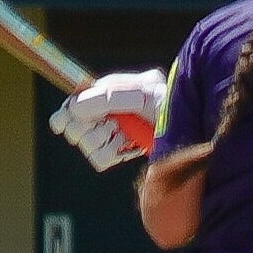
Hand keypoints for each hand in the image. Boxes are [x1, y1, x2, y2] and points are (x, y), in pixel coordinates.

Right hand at [50, 71, 165, 173]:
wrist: (187, 126)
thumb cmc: (166, 102)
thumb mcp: (138, 92)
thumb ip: (105, 97)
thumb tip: (74, 108)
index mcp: (107, 92)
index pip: (73, 105)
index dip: (66, 113)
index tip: (66, 120)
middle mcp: (106, 114)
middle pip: (74, 127)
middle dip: (89, 126)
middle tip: (109, 122)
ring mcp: (112, 135)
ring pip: (86, 144)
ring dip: (102, 138)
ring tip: (120, 131)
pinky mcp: (119, 153)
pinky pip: (100, 159)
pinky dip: (111, 152)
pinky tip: (125, 144)